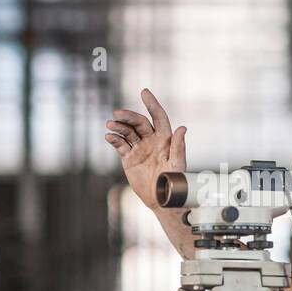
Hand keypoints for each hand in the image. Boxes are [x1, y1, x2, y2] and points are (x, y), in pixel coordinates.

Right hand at [104, 88, 187, 210]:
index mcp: (165, 139)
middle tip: (118, 114)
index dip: (152, 104)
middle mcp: (151, 140)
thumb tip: (182, 128)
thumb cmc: (174, 182)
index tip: (144, 92)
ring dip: (119, 127)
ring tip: (110, 125)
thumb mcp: (178, 165)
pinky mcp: (129, 158)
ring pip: (128, 132)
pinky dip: (114, 139)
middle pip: (139, 122)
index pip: (158, 116)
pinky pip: (120, 145)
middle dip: (129, 116)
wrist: (161, 199)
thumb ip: (178, 147)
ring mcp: (139, 148)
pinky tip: (109, 136)